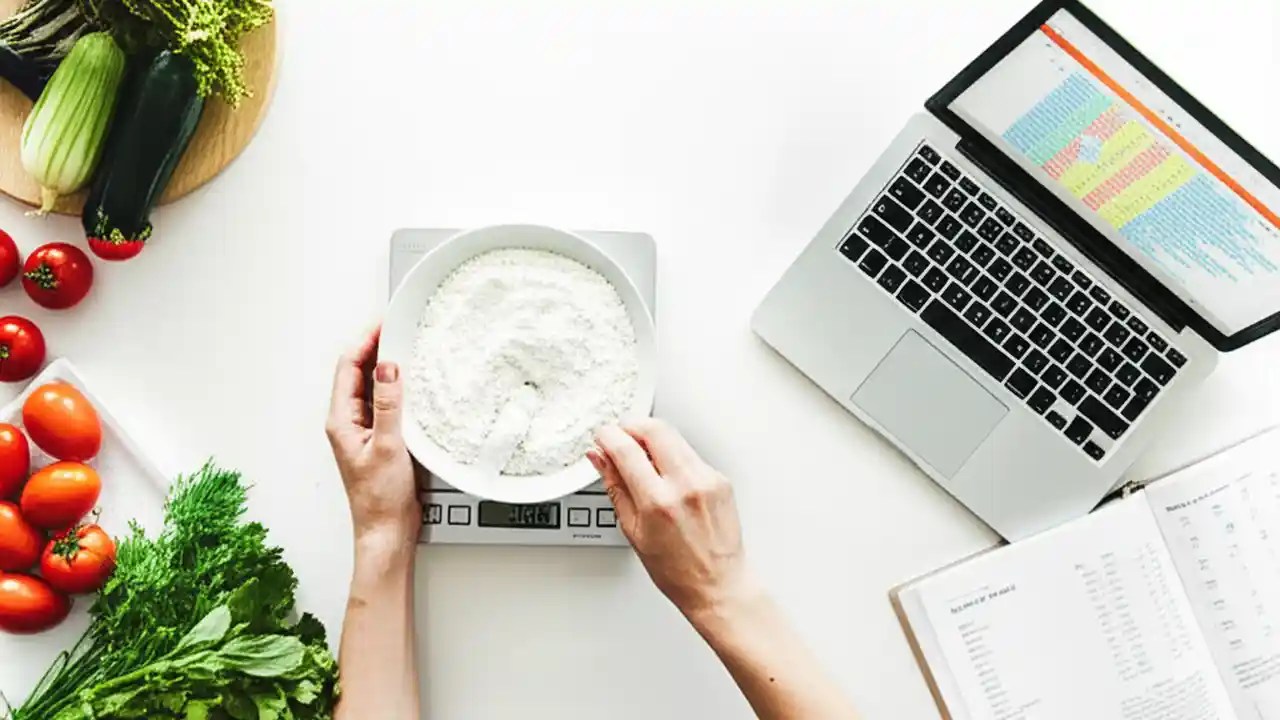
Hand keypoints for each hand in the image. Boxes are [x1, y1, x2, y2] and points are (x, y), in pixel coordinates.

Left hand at [326, 325, 420, 547]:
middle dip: (377, 348)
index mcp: (341, 421)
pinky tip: (414, 385)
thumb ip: (388, 405)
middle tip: (399, 329)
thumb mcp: (388, 447)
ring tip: (408, 350)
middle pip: (359, 372)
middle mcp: (349, 423)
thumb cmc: (380, 500)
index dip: (366, 341)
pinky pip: (386, 403)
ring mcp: (364, 430)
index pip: (349, 367)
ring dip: (388, 367)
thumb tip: (387, 368)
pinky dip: (398, 389)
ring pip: (373, 387)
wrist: (387, 532)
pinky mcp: (380, 439)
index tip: (385, 323)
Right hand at [588, 420, 758, 620]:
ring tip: (641, 458)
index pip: (626, 449)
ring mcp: (707, 479)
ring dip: (652, 438)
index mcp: (658, 502)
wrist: (718, 584)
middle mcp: (686, 485)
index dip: (608, 436)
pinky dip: (673, 456)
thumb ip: (615, 488)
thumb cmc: (677, 570)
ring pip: (674, 436)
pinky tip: (667, 475)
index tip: (602, 436)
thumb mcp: (634, 531)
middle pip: (654, 429)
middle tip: (620, 437)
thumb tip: (600, 459)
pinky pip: (690, 453)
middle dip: (631, 426)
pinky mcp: (720, 479)